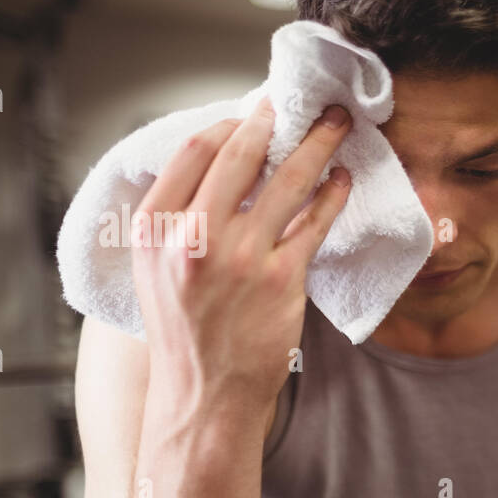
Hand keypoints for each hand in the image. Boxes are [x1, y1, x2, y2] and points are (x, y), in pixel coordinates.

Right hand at [130, 98, 352, 413]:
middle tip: (305, 103)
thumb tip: (221, 160)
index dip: (232, 124)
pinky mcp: (282, 281)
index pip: (195, 149)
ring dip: (319, 145)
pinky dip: (333, 195)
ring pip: (287, 181)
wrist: (205, 394)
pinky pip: (315, 223)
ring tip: (339, 124)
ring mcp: (241, 258)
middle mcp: (193, 237)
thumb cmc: (186, 330)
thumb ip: (177, 217)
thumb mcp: (156, 268)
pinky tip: (343, 180)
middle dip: (278, 120)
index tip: (257, 114)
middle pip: (242, 153)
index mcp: (155, 228)